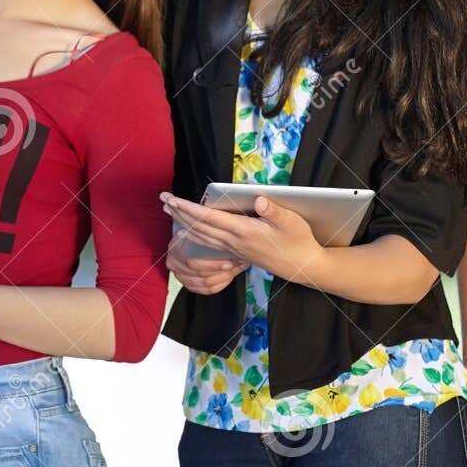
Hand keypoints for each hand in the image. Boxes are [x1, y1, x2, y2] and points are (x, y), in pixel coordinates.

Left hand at [159, 192, 323, 283]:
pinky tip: (190, 232)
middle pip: (201, 227)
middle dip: (180, 214)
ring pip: (203, 237)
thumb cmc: (299, 241)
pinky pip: (210, 244)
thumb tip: (259, 199)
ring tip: (171, 213)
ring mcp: (235, 250)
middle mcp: (235, 242)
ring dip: (184, 224)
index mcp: (244, 232)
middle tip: (163, 200)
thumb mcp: (292, 222)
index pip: (210, 218)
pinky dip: (196, 236)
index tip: (173, 199)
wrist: (304, 267)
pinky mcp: (238, 254)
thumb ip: (274, 211)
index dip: (189, 208)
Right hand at [166, 231, 246, 294]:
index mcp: (175, 249)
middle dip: (223, 271)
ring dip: (225, 277)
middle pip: (201, 275)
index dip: (214, 264)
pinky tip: (231, 275)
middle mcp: (174, 264)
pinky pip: (207, 290)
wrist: (188, 238)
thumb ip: (203, 226)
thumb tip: (215, 222)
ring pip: (206, 284)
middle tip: (239, 264)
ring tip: (238, 267)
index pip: (194, 263)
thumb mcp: (197, 225)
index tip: (231, 260)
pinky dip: (221, 284)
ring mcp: (180, 276)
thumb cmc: (197, 230)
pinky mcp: (188, 284)